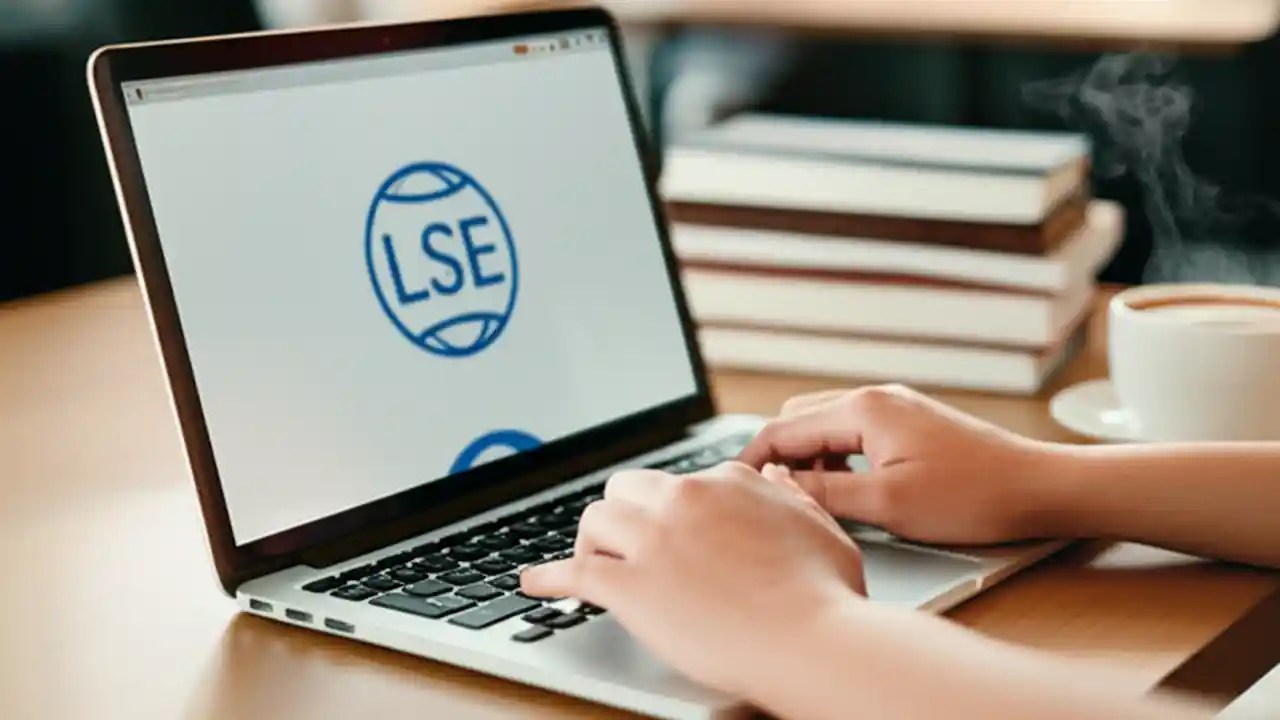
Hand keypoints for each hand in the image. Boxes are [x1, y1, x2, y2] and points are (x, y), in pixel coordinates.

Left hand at [520, 462, 864, 697]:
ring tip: (594, 564)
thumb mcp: (819, 526)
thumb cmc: (824, 594)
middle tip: (627, 542)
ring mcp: (653, 539)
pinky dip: (548, 577)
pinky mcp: (629, 584)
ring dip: (593, 541)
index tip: (667, 529)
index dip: (672, 511)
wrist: (809, 639)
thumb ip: (789, 496)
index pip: (682, 483)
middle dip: (624, 513)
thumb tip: (773, 475)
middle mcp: (684, 500)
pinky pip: (573, 571)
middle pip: (627, 488)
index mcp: (728, 482)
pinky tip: (535, 583)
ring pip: (596, 518)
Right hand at [738, 385, 1061, 544]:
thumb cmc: (972, 496)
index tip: (734, 488)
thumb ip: (825, 492)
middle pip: (800, 419)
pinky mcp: (910, 423)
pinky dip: (837, 458)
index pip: (784, 428)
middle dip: (779, 455)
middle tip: (770, 497)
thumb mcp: (888, 504)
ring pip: (827, 426)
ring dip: (810, 458)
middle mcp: (876, 398)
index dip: (753, 460)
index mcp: (864, 409)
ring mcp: (895, 408)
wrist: (1037, 488)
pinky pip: (854, 433)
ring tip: (810, 499)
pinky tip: (848, 489)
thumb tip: (778, 484)